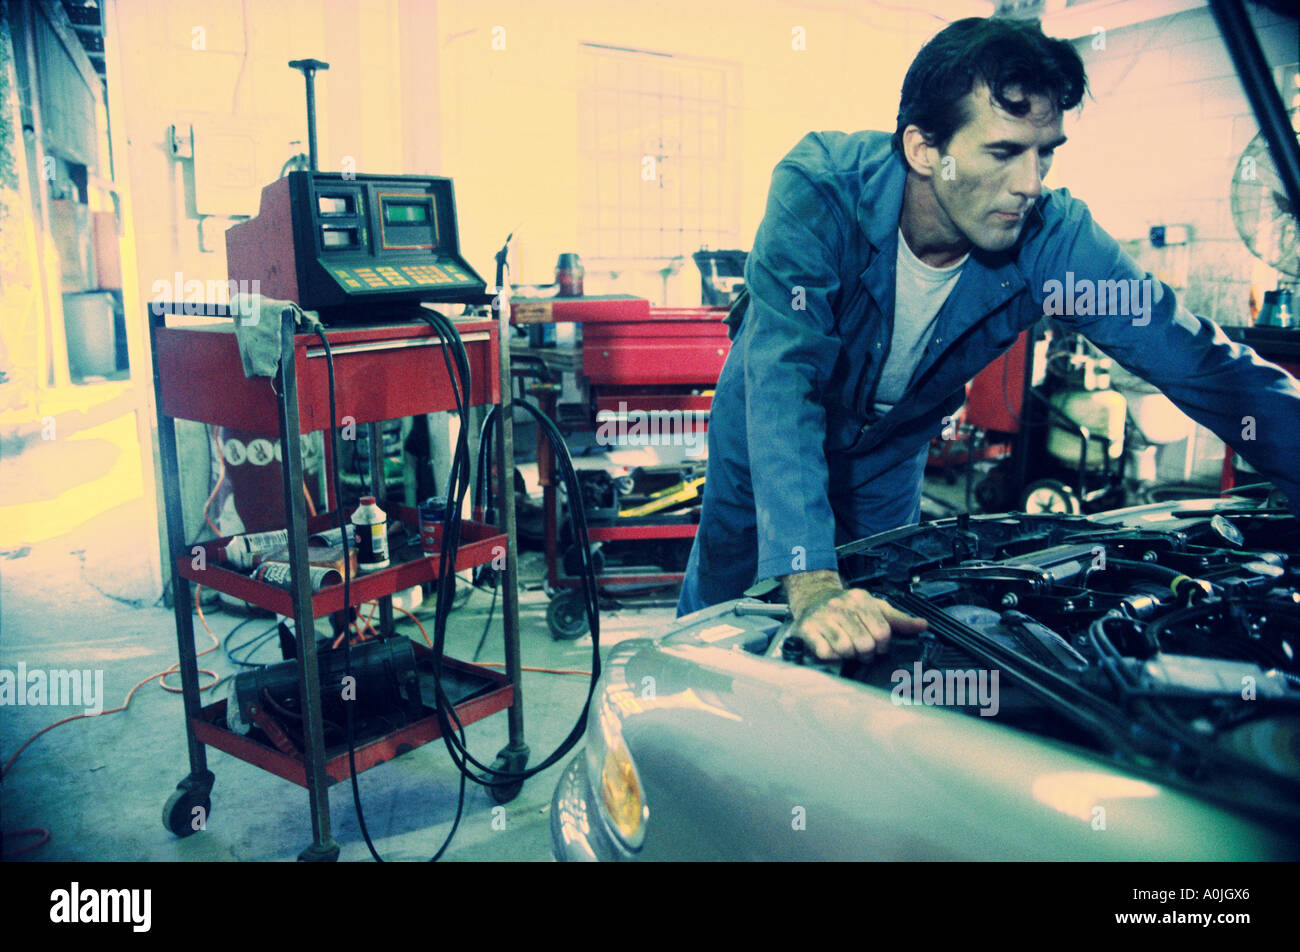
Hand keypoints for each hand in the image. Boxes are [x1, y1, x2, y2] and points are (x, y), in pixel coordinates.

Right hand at [783, 571, 927, 660]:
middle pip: (865, 643)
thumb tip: (923, 625)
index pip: (882, 632)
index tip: (878, 646)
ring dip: (849, 655)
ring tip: (848, 650)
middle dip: (866, 653)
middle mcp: (840, 605)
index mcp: (860, 599)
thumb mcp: (874, 607)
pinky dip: (832, 656)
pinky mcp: (807, 628)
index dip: (883, 646)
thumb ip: (898, 619)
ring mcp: (822, 616)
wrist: (813, 597)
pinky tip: (833, 649)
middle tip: (862, 651)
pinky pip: (826, 652)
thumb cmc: (847, 606)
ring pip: (845, 649)